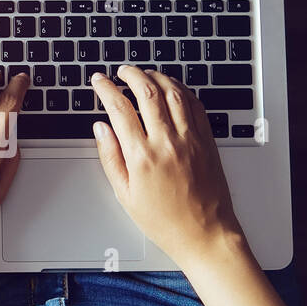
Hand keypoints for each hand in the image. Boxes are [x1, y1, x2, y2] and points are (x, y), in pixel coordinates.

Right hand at [89, 66, 245, 270]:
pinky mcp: (206, 140)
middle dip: (131, 75)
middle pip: (147, 92)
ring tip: (144, 74)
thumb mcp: (125, 195)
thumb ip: (111, 157)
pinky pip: (194, 104)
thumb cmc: (166, 221)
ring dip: (156, 77)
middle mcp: (167, 142)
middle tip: (121, 71)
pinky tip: (171, 88)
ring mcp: (190, 138)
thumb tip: (101, 128)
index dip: (106, 89)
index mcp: (142, 157)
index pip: (120, 109)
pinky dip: (180, 89)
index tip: (99, 81)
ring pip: (172, 92)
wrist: (205, 233)